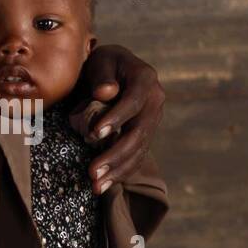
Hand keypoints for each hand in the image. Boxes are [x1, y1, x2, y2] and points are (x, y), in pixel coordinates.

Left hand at [68, 45, 164, 194]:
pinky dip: (121, 172)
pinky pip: (137, 157)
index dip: (115, 119)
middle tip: (92, 173)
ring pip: (138, 150)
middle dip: (114, 155)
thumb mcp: (100, 60)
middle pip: (137, 133)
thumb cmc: (102, 64)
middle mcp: (155, 101)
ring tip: (96, 186)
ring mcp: (153, 120)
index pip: (133, 102)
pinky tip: (105, 186)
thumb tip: (105, 93)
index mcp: (145, 79)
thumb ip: (102, 75)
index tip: (94, 134)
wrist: (113, 70)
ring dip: (117, 170)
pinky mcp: (146, 135)